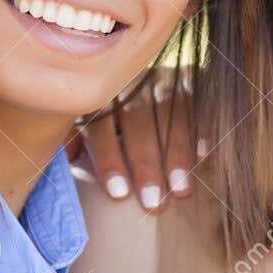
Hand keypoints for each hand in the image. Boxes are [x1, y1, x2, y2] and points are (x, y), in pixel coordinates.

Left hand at [68, 73, 210, 211]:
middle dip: (145, 164)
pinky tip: (203, 159)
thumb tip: (68, 156)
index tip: (119, 195)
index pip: (101, 126)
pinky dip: (202, 129)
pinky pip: (198, 102)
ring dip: (176, 154)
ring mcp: (161, 77)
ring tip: (181, 192)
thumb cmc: (106, 115)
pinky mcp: (189, 76)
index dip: (109, 160)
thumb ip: (72, 135)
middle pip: (137, 121)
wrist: (143, 68)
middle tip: (153, 204)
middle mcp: (130, 83)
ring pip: (170, 113)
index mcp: (100, 96)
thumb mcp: (83, 118)